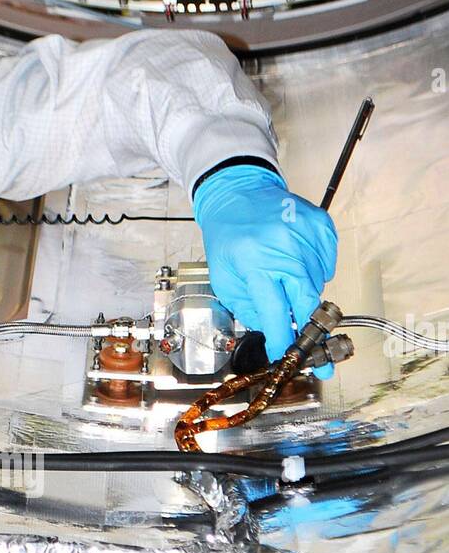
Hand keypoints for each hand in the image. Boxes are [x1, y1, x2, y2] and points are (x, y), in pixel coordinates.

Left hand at [193, 164, 337, 378]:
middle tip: (323, 360)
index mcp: (256, 263)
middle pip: (307, 301)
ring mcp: (307, 235)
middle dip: (313, 334)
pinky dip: (316, 271)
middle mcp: (285, 249)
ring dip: (305, 293)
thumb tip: (275, 331)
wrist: (240, 192)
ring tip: (286, 278)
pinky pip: (328, 264)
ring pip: (318, 285)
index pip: (275, 312)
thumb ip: (249, 308)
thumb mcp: (224, 278)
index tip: (287, 358)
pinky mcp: (323, 226)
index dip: (283, 340)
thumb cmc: (229, 237)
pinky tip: (297, 261)